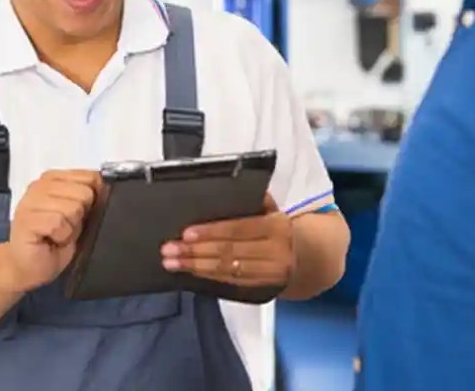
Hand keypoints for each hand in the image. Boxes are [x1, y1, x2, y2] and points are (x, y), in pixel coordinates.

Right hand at [1, 169, 102, 293]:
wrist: (28, 268)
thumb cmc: (54, 242)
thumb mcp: (79, 216)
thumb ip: (89, 198)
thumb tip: (105, 188)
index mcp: (53, 179)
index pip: (89, 177)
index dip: (92, 200)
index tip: (78, 214)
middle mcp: (39, 185)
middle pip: (83, 193)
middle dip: (80, 216)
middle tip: (65, 228)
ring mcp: (30, 201)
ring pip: (72, 208)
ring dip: (70, 229)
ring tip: (57, 235)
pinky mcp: (26, 219)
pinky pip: (58, 223)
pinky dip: (61, 237)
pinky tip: (50, 240)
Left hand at [159, 193, 293, 287]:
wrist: (305, 255)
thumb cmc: (275, 225)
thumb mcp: (271, 209)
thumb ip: (252, 200)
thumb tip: (227, 187)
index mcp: (276, 226)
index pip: (239, 229)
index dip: (211, 232)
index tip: (186, 233)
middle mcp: (276, 251)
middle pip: (229, 252)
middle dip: (195, 252)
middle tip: (168, 249)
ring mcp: (270, 272)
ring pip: (228, 269)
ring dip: (196, 266)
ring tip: (171, 262)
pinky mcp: (263, 286)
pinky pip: (231, 281)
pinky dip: (207, 276)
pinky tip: (189, 271)